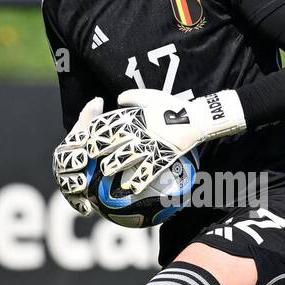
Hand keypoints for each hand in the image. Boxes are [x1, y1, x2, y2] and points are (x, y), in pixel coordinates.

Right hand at [52, 97, 102, 215]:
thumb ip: (93, 118)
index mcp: (68, 148)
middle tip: (83, 164)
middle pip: (63, 166)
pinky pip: (74, 202)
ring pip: (65, 184)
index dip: (74, 145)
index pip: (68, 147)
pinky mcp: (75, 197)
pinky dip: (79, 205)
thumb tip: (98, 101)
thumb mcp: (96, 131)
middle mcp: (64, 166)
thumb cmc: (97, 145)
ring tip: (83, 185)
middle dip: (71, 165)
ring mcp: (68, 182)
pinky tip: (88, 209)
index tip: (84, 146)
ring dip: (72, 185)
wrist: (102, 165)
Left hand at [85, 88, 245, 193]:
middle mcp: (137, 131)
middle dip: (99, 150)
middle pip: (111, 142)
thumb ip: (132, 97)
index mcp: (134, 116)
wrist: (196, 119)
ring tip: (106, 172)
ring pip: (125, 158)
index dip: (95, 131)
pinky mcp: (161, 157)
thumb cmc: (173, 106)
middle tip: (91, 157)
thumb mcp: (151, 96)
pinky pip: (147, 172)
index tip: (88, 137)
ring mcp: (149, 145)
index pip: (108, 123)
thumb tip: (119, 99)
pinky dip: (139, 181)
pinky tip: (132, 189)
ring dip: (114, 166)